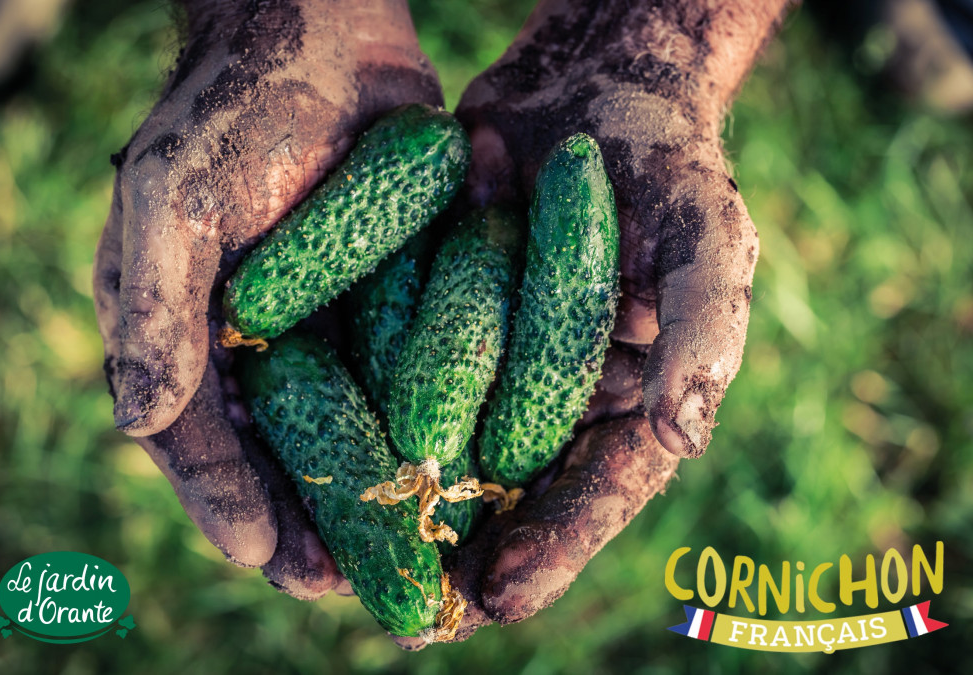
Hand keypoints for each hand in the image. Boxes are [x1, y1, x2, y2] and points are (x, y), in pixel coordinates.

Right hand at [92, 0, 441, 587]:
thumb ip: (156, 310)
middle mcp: (259, 344)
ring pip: (350, 428)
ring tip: (410, 545)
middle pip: (281, 453)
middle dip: (310, 518)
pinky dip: (429, 418)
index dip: (231, 501)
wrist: (321, 36)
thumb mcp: (173, 204)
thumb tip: (137, 422)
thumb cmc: (232, 115)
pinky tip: (467, 461)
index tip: (270, 558)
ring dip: (374, 490)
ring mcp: (328, 324)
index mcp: (189, 334)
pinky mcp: (390, 298)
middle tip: (345, 582)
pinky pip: (406, 370)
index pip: (201, 439)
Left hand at [393, 0, 791, 645]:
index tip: (498, 598)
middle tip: (412, 615)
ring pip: (443, 445)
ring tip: (350, 562)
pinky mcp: (437, 314)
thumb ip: (702, 334)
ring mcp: (491, 359)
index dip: (552, 546)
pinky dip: (362, 411)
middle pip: (509, 491)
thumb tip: (680, 434)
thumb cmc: (669, 167)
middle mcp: (553, 396)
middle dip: (462, 550)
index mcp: (626, 402)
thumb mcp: (707, 241)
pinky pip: (397, 371)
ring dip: (401, 502)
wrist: (591, 86)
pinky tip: (314, 453)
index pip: (592, 491)